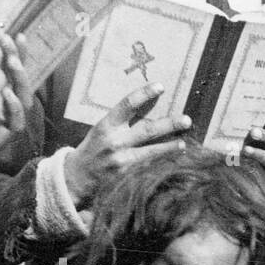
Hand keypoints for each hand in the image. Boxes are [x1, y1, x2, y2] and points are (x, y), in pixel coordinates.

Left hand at [0, 34, 32, 163]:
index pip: (7, 64)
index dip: (13, 50)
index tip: (10, 35)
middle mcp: (0, 100)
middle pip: (19, 80)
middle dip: (19, 61)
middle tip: (13, 48)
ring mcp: (4, 118)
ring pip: (23, 99)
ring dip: (21, 81)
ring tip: (13, 66)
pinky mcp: (3, 135)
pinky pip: (17, 122)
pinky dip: (15, 109)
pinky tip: (8, 95)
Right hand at [63, 83, 190, 208]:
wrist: (77, 177)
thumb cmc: (94, 149)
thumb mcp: (102, 130)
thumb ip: (121, 122)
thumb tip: (149, 110)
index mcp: (106, 125)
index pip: (127, 104)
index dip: (144, 94)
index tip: (160, 86)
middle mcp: (115, 141)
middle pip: (147, 130)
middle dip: (169, 124)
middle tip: (187, 119)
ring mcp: (122, 159)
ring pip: (152, 151)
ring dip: (171, 146)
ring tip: (184, 142)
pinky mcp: (127, 176)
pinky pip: (149, 167)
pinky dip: (163, 163)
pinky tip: (175, 161)